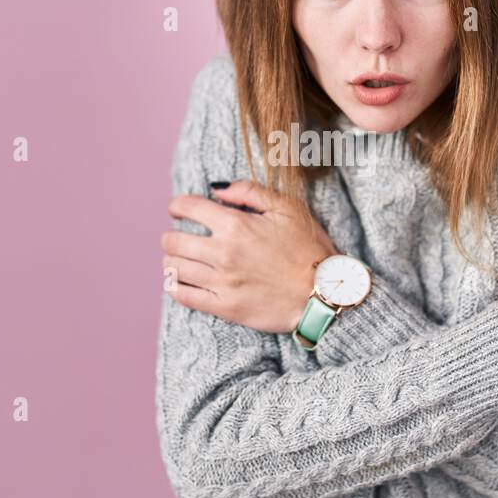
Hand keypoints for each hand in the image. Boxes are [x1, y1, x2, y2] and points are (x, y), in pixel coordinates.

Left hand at [163, 180, 338, 333]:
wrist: (325, 293)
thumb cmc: (309, 248)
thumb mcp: (287, 208)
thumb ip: (249, 192)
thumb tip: (217, 189)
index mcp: (236, 225)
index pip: (187, 207)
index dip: (177, 205)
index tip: (178, 209)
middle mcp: (223, 252)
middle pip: (173, 240)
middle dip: (172, 234)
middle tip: (179, 236)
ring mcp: (222, 282)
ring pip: (174, 268)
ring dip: (172, 260)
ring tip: (180, 258)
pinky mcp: (225, 307)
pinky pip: (184, 296)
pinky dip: (175, 286)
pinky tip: (179, 281)